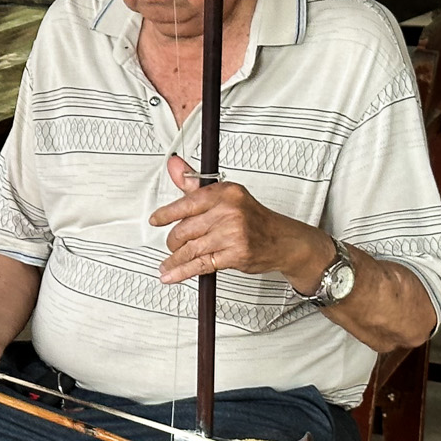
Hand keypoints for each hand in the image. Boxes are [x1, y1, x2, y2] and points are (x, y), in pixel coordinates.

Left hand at [150, 156, 329, 287]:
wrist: (284, 240)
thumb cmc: (254, 219)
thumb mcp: (227, 196)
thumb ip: (195, 184)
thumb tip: (174, 165)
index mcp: (225, 193)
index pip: (187, 202)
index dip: (167, 213)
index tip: (156, 219)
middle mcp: (229, 211)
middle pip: (185, 229)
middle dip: (174, 241)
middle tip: (173, 245)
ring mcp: (233, 233)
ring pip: (190, 249)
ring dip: (174, 260)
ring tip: (167, 264)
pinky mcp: (235, 254)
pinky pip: (200, 265)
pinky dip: (181, 272)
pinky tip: (171, 274)